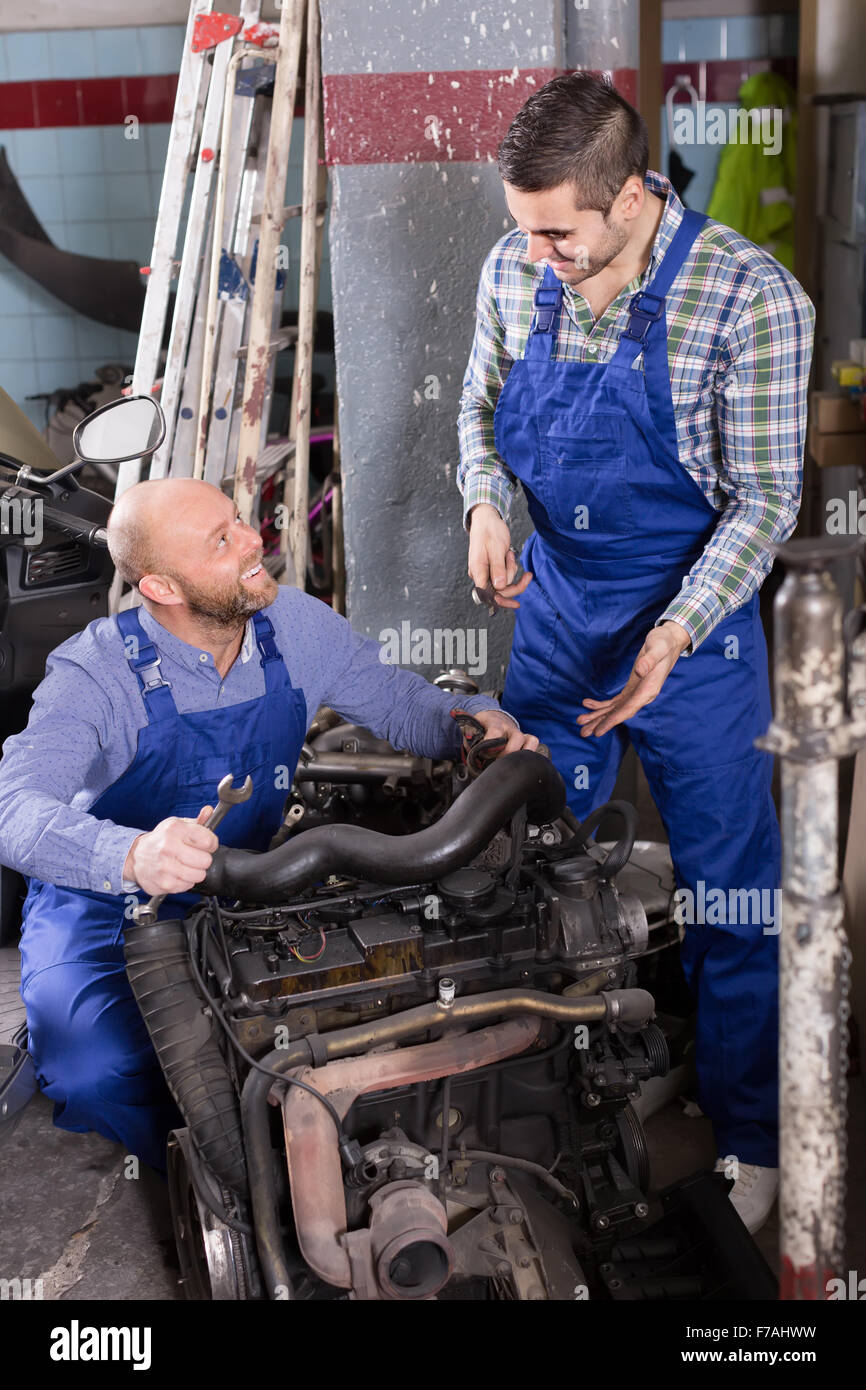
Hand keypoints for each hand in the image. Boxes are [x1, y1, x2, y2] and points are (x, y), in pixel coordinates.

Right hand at [123, 805, 218, 896]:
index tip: (205, 845)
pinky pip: (189, 885)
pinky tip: (177, 873)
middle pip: (206, 860)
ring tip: (185, 865)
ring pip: (199, 875)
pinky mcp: (165, 883)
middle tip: (193, 856)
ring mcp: (165, 867)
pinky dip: (185, 881)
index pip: (209, 841)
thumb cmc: (160, 840)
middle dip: (203, 859)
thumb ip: (197, 821)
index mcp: (174, 829)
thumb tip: (208, 811)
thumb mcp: (177, 825)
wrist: (136, 857)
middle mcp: (168, 847)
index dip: (211, 844)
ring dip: (195, 871)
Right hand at [467, 503, 532, 609]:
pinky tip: (508, 554)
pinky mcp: (490, 568)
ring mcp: (484, 571)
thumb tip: (499, 588)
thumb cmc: (490, 531)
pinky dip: (509, 567)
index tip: (517, 604)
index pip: (489, 594)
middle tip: (528, 575)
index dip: (502, 600)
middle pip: (498, 590)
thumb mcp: (497, 549)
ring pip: (503, 581)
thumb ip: (498, 569)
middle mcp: (479, 574)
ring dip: (511, 569)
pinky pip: (503, 574)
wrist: (486, 519)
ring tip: (509, 553)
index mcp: (478, 570)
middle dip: (514, 582)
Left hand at [470, 709, 539, 755]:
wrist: (491, 718)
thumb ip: (469, 739)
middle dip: (504, 754)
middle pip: (516, 740)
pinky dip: (529, 752)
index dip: (489, 747)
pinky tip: (518, 761)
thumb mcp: (471, 729)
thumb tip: (471, 753)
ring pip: (528, 742)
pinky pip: (534, 742)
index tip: (481, 754)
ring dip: (518, 755)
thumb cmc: (481, 727)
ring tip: (506, 762)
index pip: (495, 734)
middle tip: (494, 761)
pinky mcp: (525, 738)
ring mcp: (519, 732)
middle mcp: (509, 727)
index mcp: (494, 723)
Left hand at [576, 621, 690, 737]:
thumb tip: (640, 670)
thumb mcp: (658, 647)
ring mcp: (637, 693)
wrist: (670, 641)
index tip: (599, 731)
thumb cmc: (664, 643)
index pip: (628, 709)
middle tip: (583, 732)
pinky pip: (616, 701)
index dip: (613, 720)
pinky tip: (588, 704)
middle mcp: (643, 695)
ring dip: (598, 716)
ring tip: (581, 721)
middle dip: (601, 723)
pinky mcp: (632, 688)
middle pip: (620, 713)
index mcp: (649, 689)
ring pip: (616, 709)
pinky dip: (602, 704)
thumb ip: (650, 660)